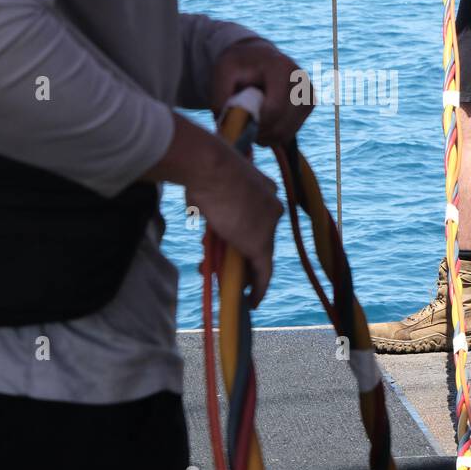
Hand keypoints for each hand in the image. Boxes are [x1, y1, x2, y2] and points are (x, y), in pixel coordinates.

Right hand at [190, 144, 283, 307]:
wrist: (211, 168)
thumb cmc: (204, 170)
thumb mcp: (211, 183)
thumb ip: (211, 198)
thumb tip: (198, 205)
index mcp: (264, 188)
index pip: (254, 217)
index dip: (240, 233)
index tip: (231, 241)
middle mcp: (272, 206)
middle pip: (255, 238)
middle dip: (235, 255)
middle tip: (217, 266)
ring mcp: (268, 227)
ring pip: (256, 257)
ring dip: (238, 273)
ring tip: (221, 282)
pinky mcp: (260, 245)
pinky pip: (262, 272)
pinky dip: (258, 288)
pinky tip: (252, 301)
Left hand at [210, 39, 314, 146]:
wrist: (255, 57)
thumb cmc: (237, 66)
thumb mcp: (221, 75)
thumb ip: (220, 102)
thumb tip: (230, 135)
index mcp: (281, 67)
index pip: (274, 109)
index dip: (254, 124)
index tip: (238, 123)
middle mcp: (300, 80)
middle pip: (281, 126)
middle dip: (257, 133)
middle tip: (240, 125)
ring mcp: (308, 93)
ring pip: (285, 134)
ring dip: (263, 136)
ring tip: (248, 120)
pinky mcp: (309, 104)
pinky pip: (289, 133)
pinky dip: (271, 134)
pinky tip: (261, 120)